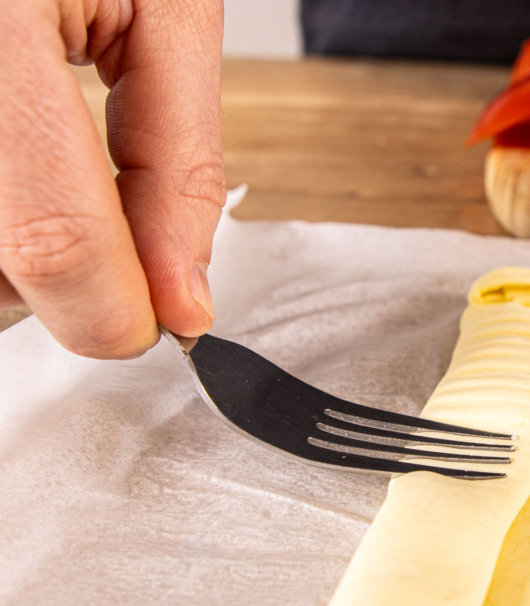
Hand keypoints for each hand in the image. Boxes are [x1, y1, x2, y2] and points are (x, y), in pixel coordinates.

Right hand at [0, 0, 225, 357]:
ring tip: (45, 164)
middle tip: (104, 214)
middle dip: (63, 284)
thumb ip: (180, 165)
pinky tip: (20, 161)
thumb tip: (181, 295)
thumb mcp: (166, 9)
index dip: (114, 307)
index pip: (51, 237)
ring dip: (18, 258)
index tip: (163, 319)